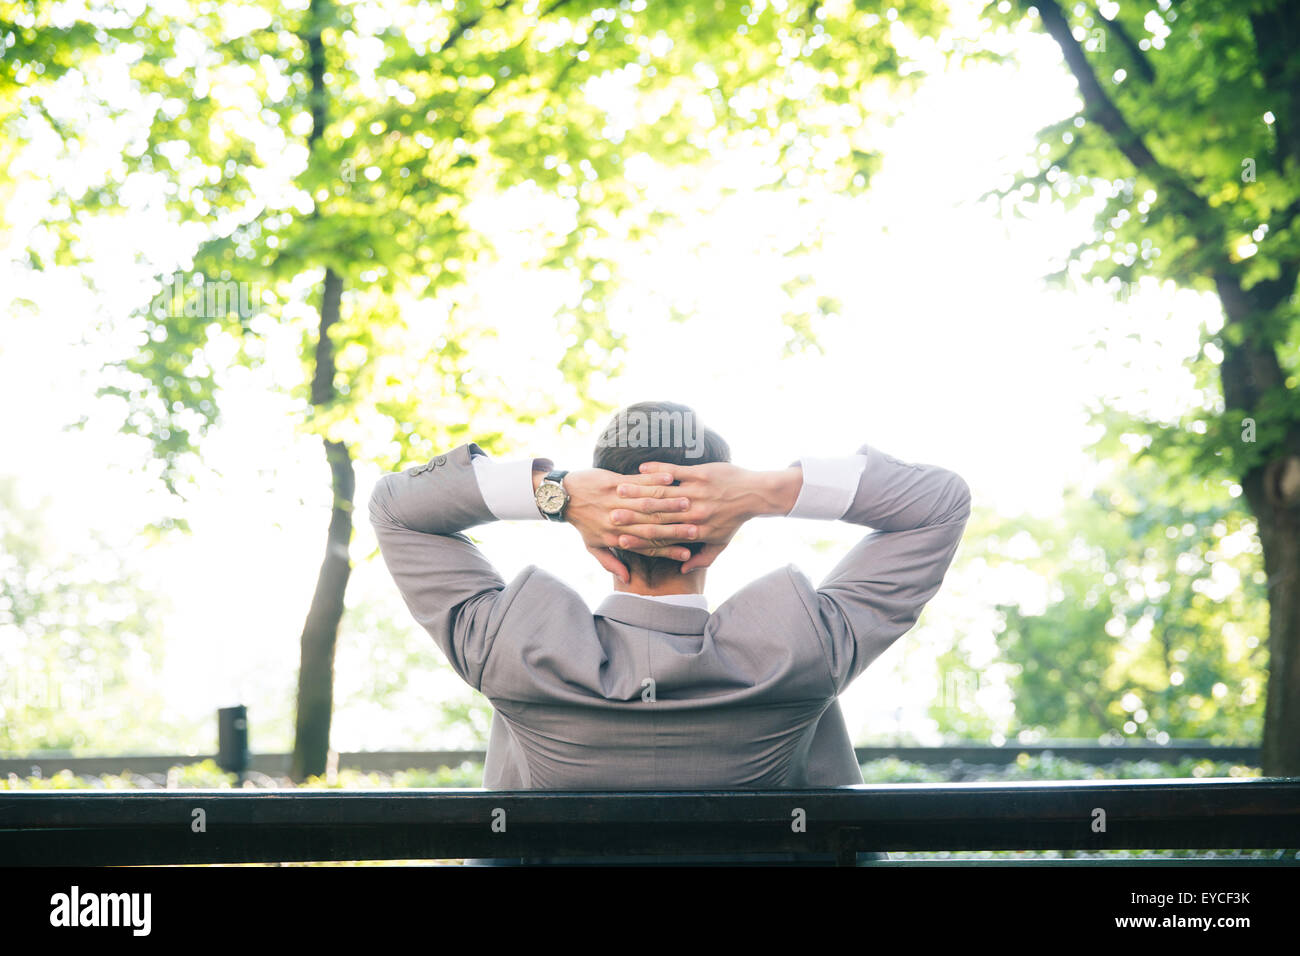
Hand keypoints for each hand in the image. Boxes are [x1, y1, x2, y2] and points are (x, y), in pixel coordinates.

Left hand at [552, 468, 699, 581]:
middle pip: (651, 527)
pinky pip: (637, 481)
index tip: (687, 555)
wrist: (563, 495)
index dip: (668, 552)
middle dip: (675, 529)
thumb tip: (626, 579)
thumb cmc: (580, 521)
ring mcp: (615, 501)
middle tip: (697, 530)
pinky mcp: (612, 483)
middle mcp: (617, 522)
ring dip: (669, 503)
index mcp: (615, 538)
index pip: (647, 548)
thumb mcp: (592, 545)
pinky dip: (654, 479)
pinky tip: (671, 478)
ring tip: (689, 503)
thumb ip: (610, 562)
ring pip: (647, 504)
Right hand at [610, 461, 801, 571]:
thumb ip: (702, 558)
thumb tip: (684, 570)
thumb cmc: (735, 519)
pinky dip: (657, 470)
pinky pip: (674, 473)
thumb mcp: (720, 542)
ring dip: (638, 491)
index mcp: (695, 532)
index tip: (620, 539)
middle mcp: (694, 515)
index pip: (662, 538)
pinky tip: (641, 468)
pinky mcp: (700, 474)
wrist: (755, 494)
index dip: (640, 539)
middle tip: (610, 515)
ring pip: (662, 494)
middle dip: (631, 516)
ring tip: (618, 489)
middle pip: (657, 517)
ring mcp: (697, 493)